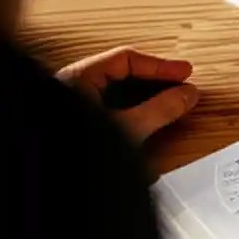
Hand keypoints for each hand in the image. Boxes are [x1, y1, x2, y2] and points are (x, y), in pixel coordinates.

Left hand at [57, 47, 199, 141]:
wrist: (53, 180)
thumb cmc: (77, 147)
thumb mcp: (128, 127)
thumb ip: (160, 110)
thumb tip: (186, 95)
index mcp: (78, 78)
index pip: (127, 59)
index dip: (160, 66)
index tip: (184, 73)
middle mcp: (75, 87)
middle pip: (124, 74)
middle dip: (157, 81)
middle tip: (182, 87)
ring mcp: (78, 105)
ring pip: (119, 92)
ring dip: (148, 96)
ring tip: (172, 104)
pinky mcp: (82, 122)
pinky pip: (112, 108)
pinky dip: (135, 110)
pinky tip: (150, 119)